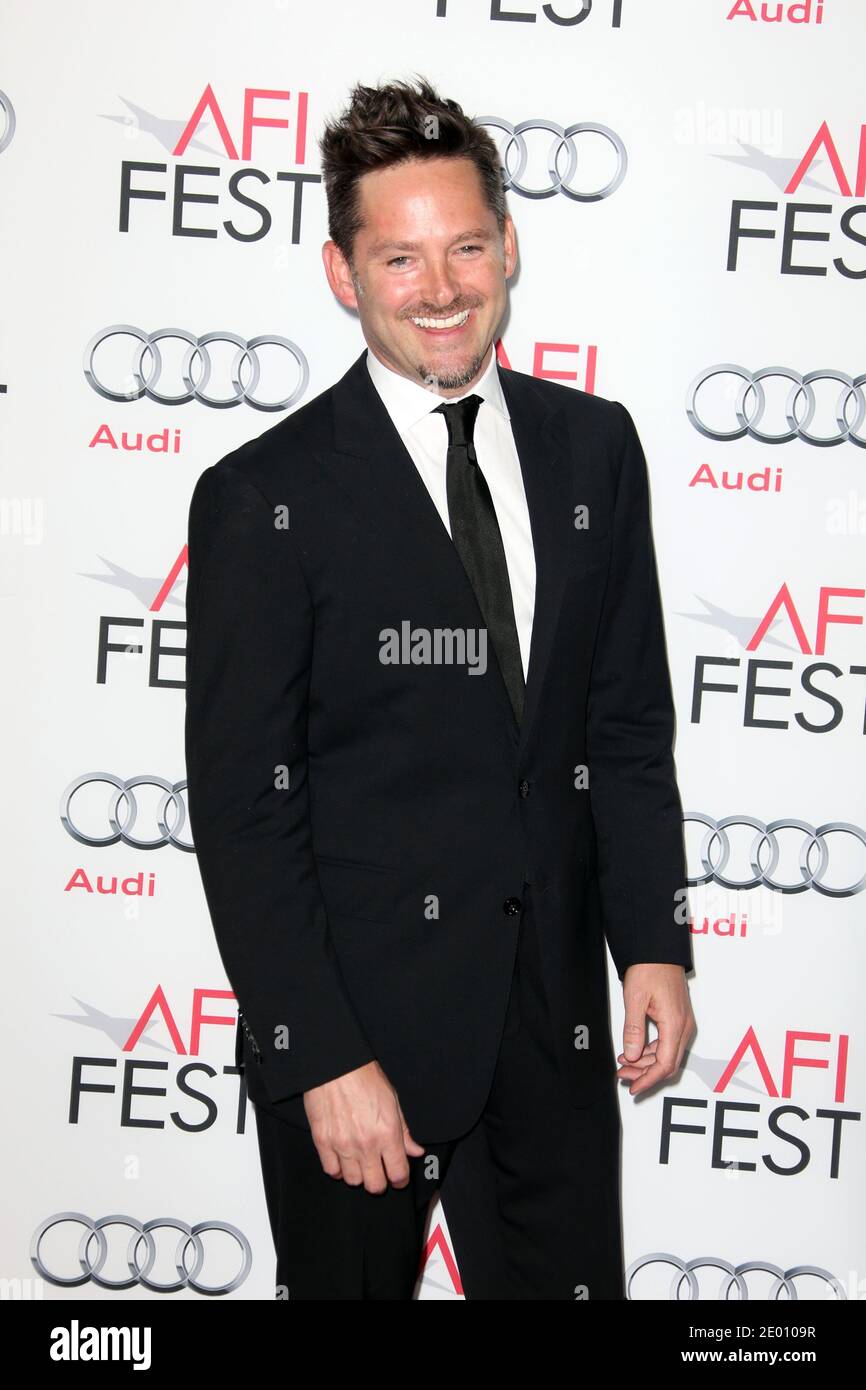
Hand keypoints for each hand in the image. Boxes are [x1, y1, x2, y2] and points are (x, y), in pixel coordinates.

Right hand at [303, 1060, 424, 1192]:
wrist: (335, 1065)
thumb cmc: (365, 1077)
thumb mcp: (393, 1100)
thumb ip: (404, 1131)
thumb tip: (416, 1151)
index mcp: (387, 1133)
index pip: (398, 1174)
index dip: (400, 1180)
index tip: (398, 1177)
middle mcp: (366, 1144)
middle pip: (375, 1185)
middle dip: (380, 1181)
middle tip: (379, 1170)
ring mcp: (342, 1145)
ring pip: (353, 1181)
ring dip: (359, 1175)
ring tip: (360, 1161)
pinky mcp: (323, 1142)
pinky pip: (331, 1171)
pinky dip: (338, 1168)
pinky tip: (343, 1157)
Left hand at [616, 963, 694, 1096]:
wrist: (659, 951)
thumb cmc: (650, 968)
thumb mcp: (635, 999)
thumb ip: (634, 1030)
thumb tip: (632, 1056)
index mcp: (675, 1024)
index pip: (664, 1064)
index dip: (648, 1080)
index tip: (634, 1087)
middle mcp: (683, 1027)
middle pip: (667, 1064)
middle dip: (645, 1074)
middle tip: (623, 1076)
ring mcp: (683, 1023)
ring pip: (668, 1055)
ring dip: (646, 1064)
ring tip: (624, 1064)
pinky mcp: (678, 1019)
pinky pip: (668, 1044)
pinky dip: (651, 1052)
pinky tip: (635, 1051)